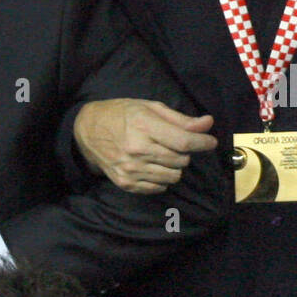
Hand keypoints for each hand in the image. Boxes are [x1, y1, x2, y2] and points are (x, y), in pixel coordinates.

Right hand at [73, 99, 216, 193]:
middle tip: (175, 144)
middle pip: (181, 160)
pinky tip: (153, 166)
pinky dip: (161, 179)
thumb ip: (180, 119)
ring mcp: (130, 169)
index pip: (184, 141)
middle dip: (185, 153)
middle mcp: (137, 150)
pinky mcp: (125, 182)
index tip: (210, 142)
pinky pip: (158, 188)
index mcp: (144, 126)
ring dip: (174, 167)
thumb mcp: (149, 108)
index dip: (203, 143)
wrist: (86, 130)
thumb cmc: (120, 114)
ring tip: (162, 155)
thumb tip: (207, 124)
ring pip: (172, 177)